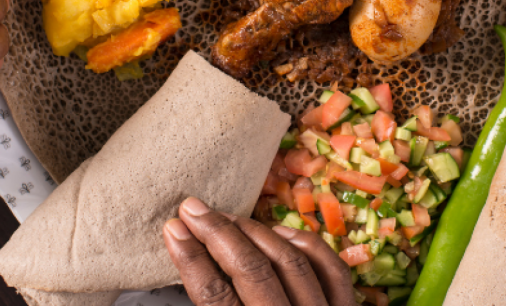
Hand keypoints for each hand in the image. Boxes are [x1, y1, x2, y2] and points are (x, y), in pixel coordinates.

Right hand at [164, 197, 354, 305]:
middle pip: (252, 271)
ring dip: (256, 233)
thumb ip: (214, 304)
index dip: (191, 259)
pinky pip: (332, 269)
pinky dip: (304, 246)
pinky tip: (278, 233)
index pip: (216, 296)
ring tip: (228, 217)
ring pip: (290, 262)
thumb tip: (192, 262)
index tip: (173, 229)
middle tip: (192, 208)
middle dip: (218, 234)